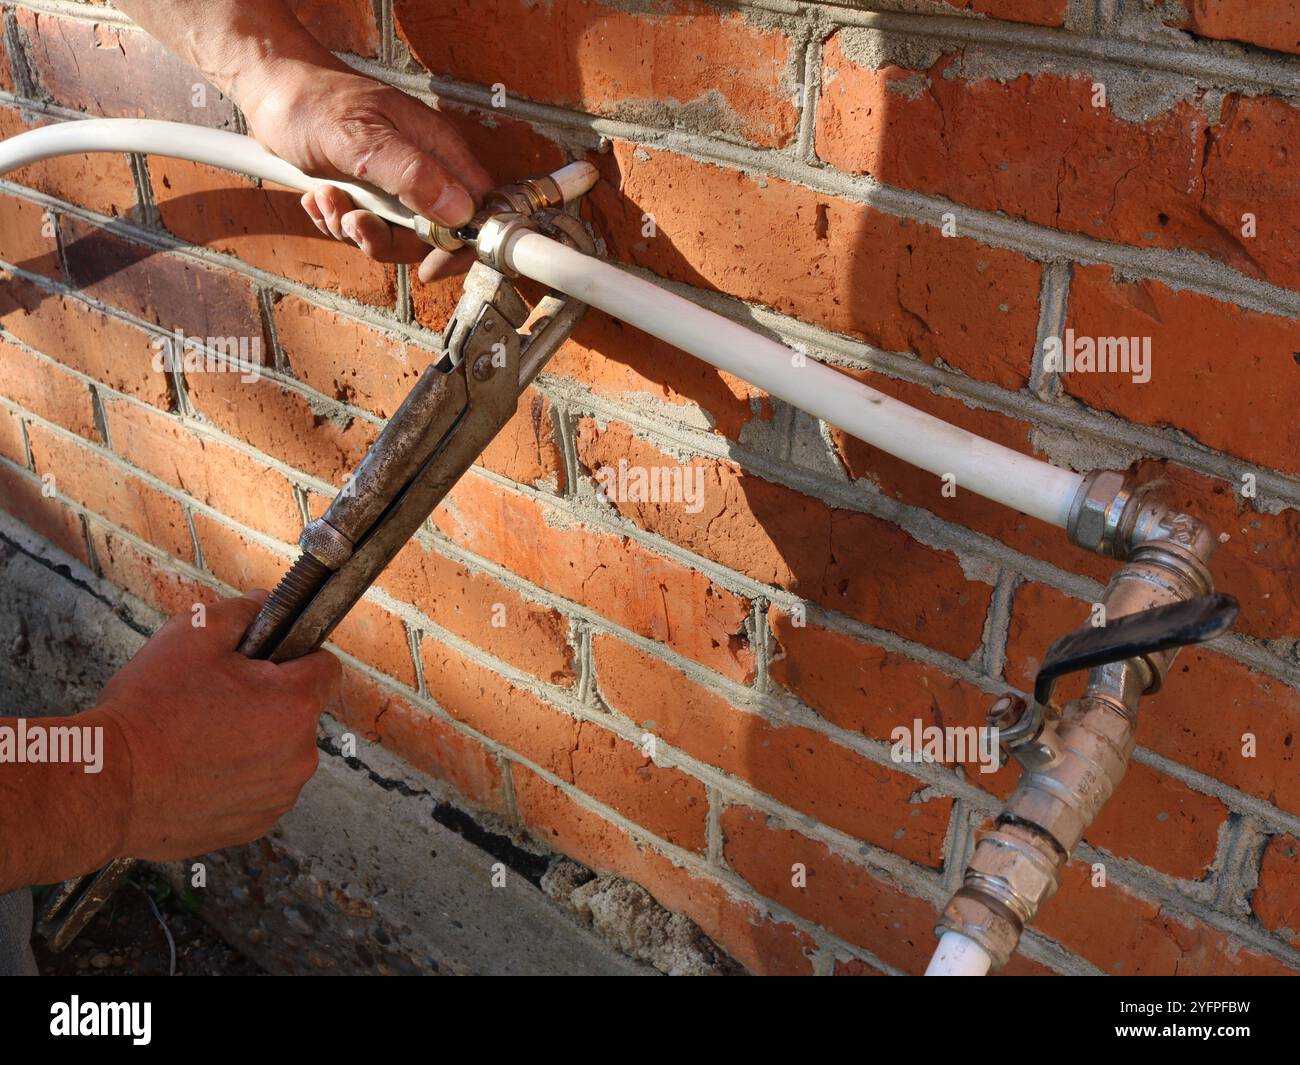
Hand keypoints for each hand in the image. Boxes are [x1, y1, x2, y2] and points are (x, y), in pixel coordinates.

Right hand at [89, 591, 340, 860]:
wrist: (104, 786)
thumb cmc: (148, 711)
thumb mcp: (193, 634)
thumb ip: (242, 612)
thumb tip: (264, 604)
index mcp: (295, 705)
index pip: (326, 666)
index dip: (296, 655)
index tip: (265, 658)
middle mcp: (299, 755)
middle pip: (300, 711)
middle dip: (269, 699)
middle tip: (217, 697)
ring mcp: (278, 795)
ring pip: (280, 752)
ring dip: (254, 741)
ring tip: (200, 736)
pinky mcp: (254, 825)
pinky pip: (259, 788)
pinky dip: (237, 778)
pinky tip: (197, 769)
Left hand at [243, 63, 494, 281]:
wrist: (271, 88)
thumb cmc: (312, 101)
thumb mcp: (360, 140)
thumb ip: (412, 174)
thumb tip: (458, 210)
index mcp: (438, 149)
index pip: (479, 210)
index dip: (462, 245)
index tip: (432, 263)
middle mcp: (425, 167)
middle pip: (434, 235)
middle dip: (390, 241)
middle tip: (356, 223)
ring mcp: (398, 181)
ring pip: (397, 236)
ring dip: (357, 230)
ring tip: (329, 200)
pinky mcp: (372, 190)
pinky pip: (369, 227)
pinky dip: (341, 222)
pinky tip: (322, 196)